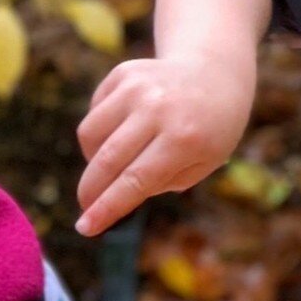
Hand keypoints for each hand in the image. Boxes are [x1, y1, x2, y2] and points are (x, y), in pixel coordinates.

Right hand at [75, 53, 255, 235]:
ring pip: (90, 134)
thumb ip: (162, 183)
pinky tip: (122, 133)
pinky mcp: (124, 73)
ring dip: (92, 160)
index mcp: (185, 137)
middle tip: (85, 208)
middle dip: (90, 191)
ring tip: (112, 167)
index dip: (108, 207)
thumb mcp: (204, 164)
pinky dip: (100, 132)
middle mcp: (158, 108)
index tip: (86, 227)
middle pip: (108, 159)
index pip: (136, 180)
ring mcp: (138, 86)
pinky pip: (94, 112)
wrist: (215, 73)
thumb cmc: (211, 129)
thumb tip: (115, 196)